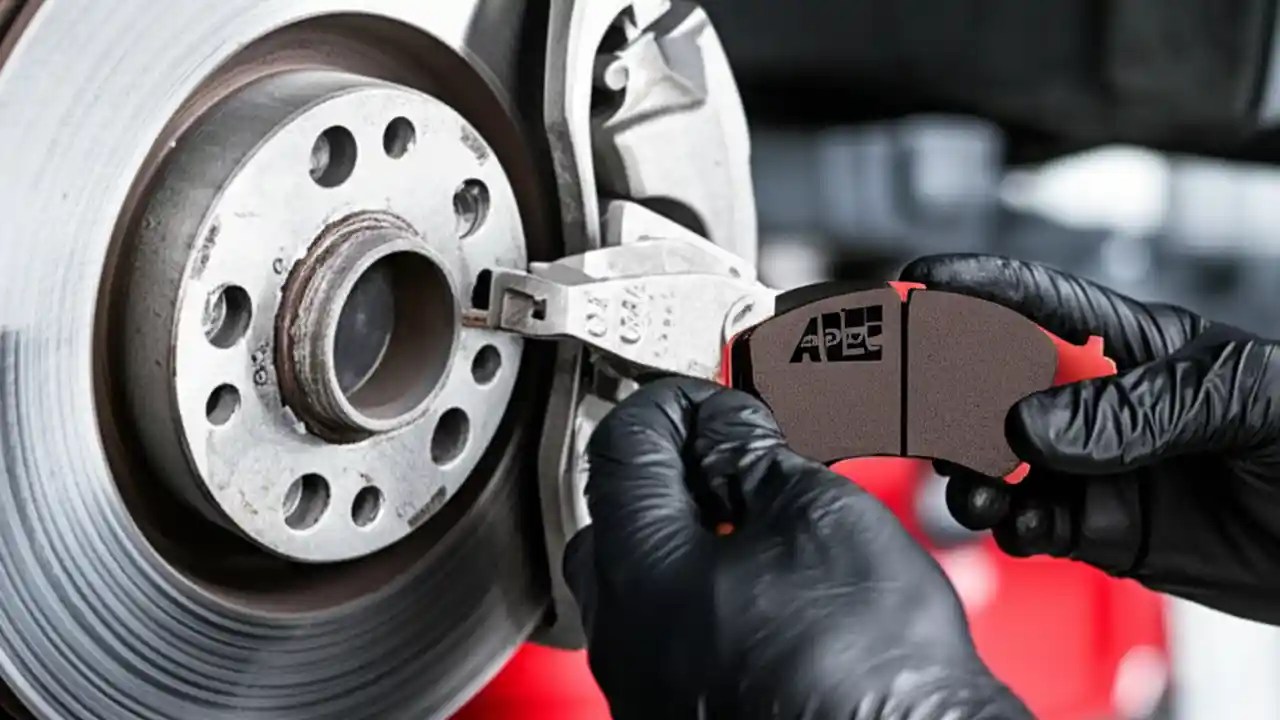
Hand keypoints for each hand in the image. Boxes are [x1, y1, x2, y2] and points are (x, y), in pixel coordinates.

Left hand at [563, 378, 1028, 719]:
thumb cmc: (867, 671)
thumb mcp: (817, 517)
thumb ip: (751, 457)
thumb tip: (727, 426)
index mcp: (638, 570)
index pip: (623, 446)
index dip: (674, 405)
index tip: (714, 400)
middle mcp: (623, 636)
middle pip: (619, 516)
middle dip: (676, 471)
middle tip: (740, 452)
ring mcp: (646, 686)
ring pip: (644, 582)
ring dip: (691, 535)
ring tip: (764, 520)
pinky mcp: (680, 714)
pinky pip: (670, 635)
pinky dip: (704, 594)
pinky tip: (765, 587)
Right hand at [901, 254, 1279, 623]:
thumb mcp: (1244, 401)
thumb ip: (1139, 409)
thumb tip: (1032, 425)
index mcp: (1136, 346)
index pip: (1041, 302)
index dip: (976, 285)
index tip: (917, 279)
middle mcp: (1102, 403)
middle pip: (997, 384)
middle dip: (950, 395)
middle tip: (922, 418)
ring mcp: (1098, 467)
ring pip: (1000, 461)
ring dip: (972, 473)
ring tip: (979, 492)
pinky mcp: (1102, 530)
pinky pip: (1031, 524)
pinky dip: (1011, 527)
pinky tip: (1023, 527)